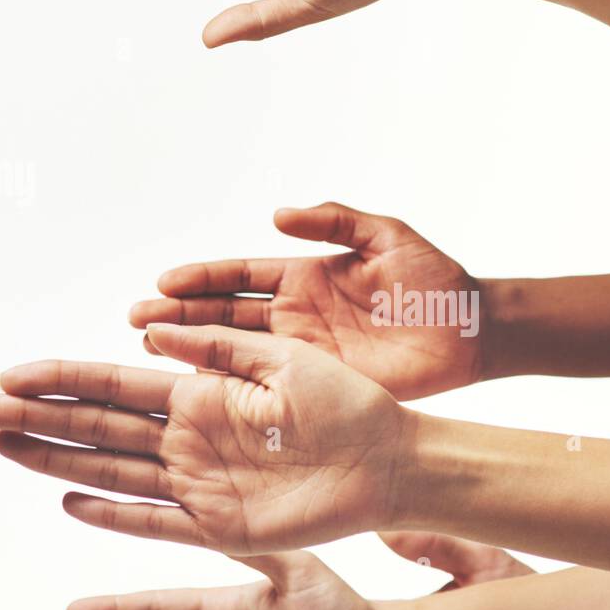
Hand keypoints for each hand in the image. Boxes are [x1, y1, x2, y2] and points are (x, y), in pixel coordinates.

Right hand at [0, 325, 405, 553]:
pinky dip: (114, 512)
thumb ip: (218, 346)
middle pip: (98, 426)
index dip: (63, 380)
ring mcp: (201, 482)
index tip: (12, 375)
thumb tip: (149, 326)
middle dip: (37, 417)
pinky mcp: (221, 525)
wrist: (391, 462)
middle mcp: (191, 437)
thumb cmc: (350, 402)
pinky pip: (156, 520)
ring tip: (1, 445)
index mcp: (205, 391)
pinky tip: (70, 497)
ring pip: (112, 468)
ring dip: (56, 458)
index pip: (117, 383)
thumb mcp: (284, 359)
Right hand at [130, 202, 485, 399]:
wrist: (474, 332)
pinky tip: (199, 394)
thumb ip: (337, 220)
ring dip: (194, 352)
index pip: (239, 276)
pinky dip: (234, 390)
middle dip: (179, 317)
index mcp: (305, 276)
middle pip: (225, 315)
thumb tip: (279, 215)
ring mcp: (306, 353)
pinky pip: (271, 388)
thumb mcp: (388, 236)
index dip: (200, 280)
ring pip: (237, 353)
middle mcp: (296, 315)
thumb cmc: (437, 281)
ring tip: (149, 352)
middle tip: (135, 322)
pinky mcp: (323, 385)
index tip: (161, 284)